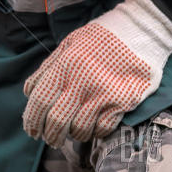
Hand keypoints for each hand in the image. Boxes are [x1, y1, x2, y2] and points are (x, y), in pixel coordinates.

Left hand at [22, 0, 171, 146]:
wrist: (140, 31)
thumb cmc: (100, 38)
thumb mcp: (68, 45)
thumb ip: (48, 69)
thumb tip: (30, 93)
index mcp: (64, 65)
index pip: (40, 100)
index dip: (32, 120)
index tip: (32, 131)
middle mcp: (81, 81)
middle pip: (57, 120)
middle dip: (51, 135)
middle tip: (51, 140)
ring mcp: (103, 94)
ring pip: (80, 129)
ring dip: (74, 135)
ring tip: (73, 133)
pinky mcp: (122, 102)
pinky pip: (103, 129)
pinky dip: (95, 133)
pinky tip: (94, 128)